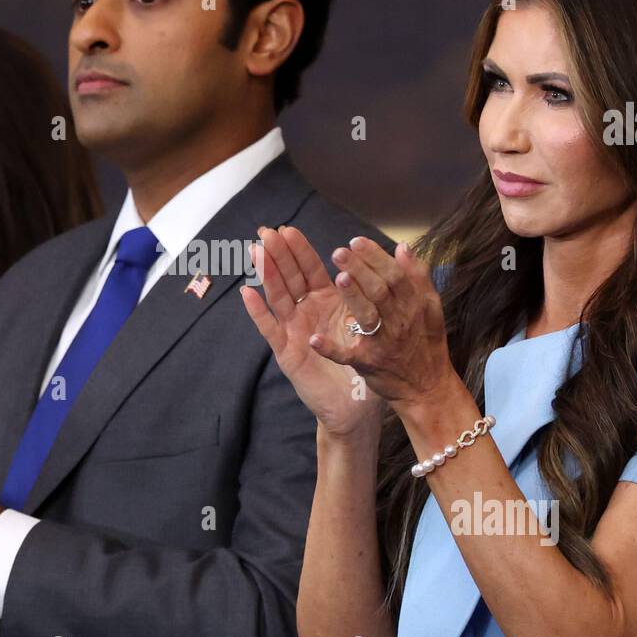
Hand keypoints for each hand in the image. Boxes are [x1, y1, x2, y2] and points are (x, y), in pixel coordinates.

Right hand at [240, 225, 386, 438]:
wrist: (356, 406)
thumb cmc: (363, 365)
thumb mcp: (368, 324)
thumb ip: (370, 296)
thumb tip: (388, 264)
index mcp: (327, 303)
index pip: (311, 270)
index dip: (299, 250)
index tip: (288, 229)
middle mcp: (307, 313)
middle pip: (290, 278)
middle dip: (278, 254)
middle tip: (266, 232)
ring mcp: (294, 331)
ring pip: (278, 297)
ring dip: (267, 275)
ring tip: (256, 252)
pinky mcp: (287, 352)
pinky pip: (271, 329)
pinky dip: (258, 312)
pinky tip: (247, 294)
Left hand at [318, 234, 455, 410]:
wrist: (428, 390)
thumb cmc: (426, 344)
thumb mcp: (431, 308)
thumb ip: (418, 277)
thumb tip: (403, 247)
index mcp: (414, 304)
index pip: (394, 274)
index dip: (375, 257)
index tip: (356, 241)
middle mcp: (400, 321)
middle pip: (380, 290)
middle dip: (360, 269)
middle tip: (338, 251)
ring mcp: (384, 343)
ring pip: (367, 316)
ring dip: (353, 298)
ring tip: (338, 278)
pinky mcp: (369, 364)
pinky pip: (348, 355)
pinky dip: (331, 349)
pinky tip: (314, 339)